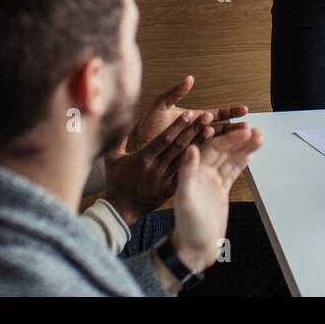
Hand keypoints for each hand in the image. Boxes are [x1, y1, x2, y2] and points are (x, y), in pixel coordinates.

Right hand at [102, 110, 210, 225]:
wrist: (121, 210)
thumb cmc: (116, 181)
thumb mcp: (112, 158)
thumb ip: (118, 139)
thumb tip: (120, 119)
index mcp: (143, 158)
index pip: (163, 139)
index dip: (177, 126)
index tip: (189, 113)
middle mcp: (156, 168)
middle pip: (178, 146)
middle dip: (193, 130)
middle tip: (207, 117)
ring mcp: (165, 179)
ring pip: (185, 158)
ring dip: (199, 144)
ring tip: (212, 130)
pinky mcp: (171, 189)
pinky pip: (186, 173)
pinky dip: (197, 163)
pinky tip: (209, 153)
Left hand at [118, 75, 247, 154]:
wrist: (134, 147)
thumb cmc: (147, 126)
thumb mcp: (161, 106)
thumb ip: (174, 93)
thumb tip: (190, 78)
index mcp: (195, 120)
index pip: (218, 115)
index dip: (231, 113)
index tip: (244, 110)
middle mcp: (196, 134)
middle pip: (221, 130)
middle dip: (234, 128)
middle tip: (246, 128)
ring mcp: (193, 147)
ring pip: (213, 143)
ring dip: (224, 139)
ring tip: (233, 136)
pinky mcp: (186, 159)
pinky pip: (201, 156)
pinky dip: (210, 153)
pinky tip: (216, 150)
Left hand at [170, 126, 263, 273]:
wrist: (195, 249)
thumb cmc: (188, 227)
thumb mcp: (186, 200)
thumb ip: (187, 173)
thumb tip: (191, 149)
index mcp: (193, 172)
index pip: (213, 148)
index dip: (228, 139)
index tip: (243, 131)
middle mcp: (202, 173)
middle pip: (223, 150)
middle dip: (239, 140)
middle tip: (256, 131)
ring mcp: (212, 181)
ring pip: (230, 159)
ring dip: (244, 148)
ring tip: (259, 138)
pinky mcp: (221, 190)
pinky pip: (232, 171)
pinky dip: (242, 161)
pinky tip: (251, 153)